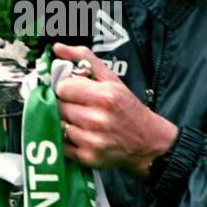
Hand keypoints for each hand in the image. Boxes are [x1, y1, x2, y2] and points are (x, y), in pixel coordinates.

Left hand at [51, 44, 178, 174]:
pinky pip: (62, 145)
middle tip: (77, 106)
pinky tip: (81, 135)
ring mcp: (92, 141)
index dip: (66, 88)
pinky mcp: (88, 158)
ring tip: (81, 121)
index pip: (63, 87)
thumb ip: (84, 59)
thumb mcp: (111, 79)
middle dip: (65, 104)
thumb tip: (57, 48)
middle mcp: (98, 119)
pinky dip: (67, 140)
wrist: (149, 142)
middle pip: (58, 106)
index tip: (73, 90)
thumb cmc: (128, 108)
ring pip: (58, 125)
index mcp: (105, 96)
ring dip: (66, 122)